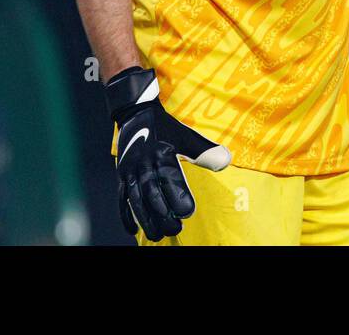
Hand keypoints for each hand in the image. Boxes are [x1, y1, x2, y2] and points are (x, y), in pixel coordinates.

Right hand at [106, 67, 230, 240]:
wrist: (136, 113)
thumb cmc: (166, 128)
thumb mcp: (186, 135)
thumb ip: (204, 150)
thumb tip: (226, 161)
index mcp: (162, 153)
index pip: (170, 179)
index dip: (178, 196)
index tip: (188, 211)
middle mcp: (145, 163)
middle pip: (152, 193)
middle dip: (163, 213)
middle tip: (175, 228)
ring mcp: (131, 171)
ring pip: (136, 199)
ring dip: (146, 219)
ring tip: (157, 235)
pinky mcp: (122, 176)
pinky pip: (122, 197)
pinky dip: (126, 214)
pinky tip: (133, 230)